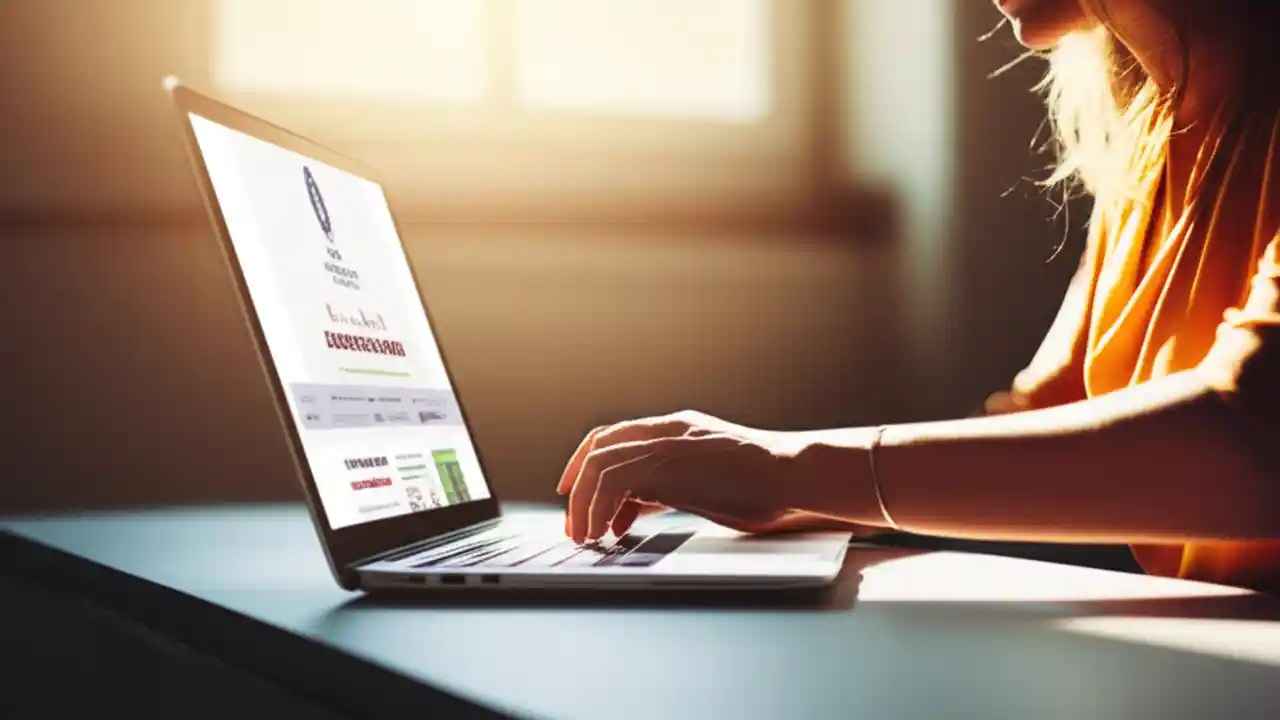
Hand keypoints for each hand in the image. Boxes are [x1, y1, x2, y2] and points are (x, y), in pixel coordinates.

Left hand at [556, 410, 859, 543]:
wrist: (794, 474)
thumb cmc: (762, 484)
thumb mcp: (705, 484)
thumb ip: (667, 489)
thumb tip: (633, 509)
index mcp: (678, 430)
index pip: (616, 437)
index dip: (587, 463)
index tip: (576, 494)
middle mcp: (667, 430)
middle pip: (600, 445)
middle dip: (578, 485)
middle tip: (573, 522)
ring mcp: (667, 442)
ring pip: (600, 463)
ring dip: (585, 503)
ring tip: (585, 536)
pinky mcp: (668, 461)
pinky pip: (613, 479)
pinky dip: (600, 507)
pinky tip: (606, 533)